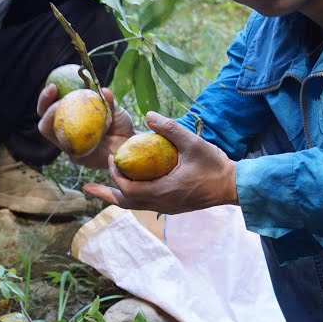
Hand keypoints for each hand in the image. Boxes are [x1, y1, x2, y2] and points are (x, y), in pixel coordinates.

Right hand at [37, 83, 134, 168]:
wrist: (129, 145)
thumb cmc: (121, 125)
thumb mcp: (115, 109)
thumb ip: (107, 100)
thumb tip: (103, 90)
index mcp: (69, 120)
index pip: (50, 109)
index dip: (46, 98)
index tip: (52, 86)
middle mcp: (66, 134)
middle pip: (44, 122)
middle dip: (44, 104)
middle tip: (53, 89)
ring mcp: (69, 147)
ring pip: (50, 133)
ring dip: (52, 115)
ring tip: (62, 103)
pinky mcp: (77, 158)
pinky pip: (69, 145)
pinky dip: (72, 133)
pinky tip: (82, 125)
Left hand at [83, 111, 238, 213]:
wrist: (233, 186)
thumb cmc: (213, 165)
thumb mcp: (192, 143)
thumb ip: (170, 129)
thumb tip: (149, 114)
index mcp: (161, 191)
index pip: (127, 187)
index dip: (115, 173)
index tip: (114, 156)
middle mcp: (160, 203)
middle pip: (124, 202)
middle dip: (106, 193)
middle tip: (89, 186)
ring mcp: (166, 207)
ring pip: (134, 206)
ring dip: (117, 197)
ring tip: (100, 192)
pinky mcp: (172, 206)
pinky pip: (145, 204)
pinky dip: (132, 197)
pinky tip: (131, 187)